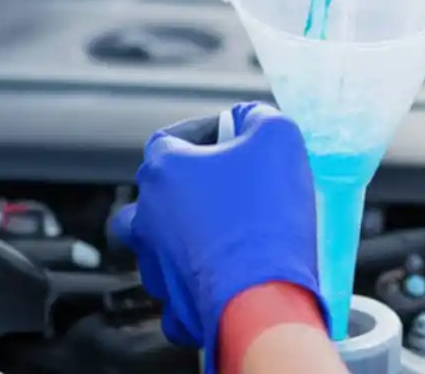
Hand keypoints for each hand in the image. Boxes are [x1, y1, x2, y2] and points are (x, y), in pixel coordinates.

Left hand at [111, 103, 324, 368]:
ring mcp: (155, 264)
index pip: (168, 139)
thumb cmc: (266, 215)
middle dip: (188, 188)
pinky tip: (224, 280)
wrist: (263, 298)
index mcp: (163, 171)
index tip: (231, 137)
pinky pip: (177, 291)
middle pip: (155, 193)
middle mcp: (147, 217)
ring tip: (226, 237)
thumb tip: (248, 117)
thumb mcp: (278, 137)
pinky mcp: (173, 307)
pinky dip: (196, 284)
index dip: (202, 133)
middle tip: (229, 190)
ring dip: (185, 236)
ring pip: (158, 244)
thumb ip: (257, 117)